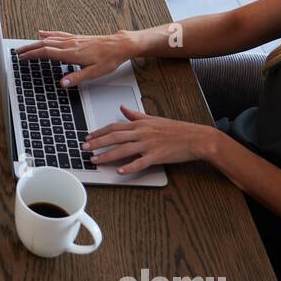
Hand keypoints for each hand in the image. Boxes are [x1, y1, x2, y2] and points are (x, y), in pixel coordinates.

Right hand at [15, 30, 135, 86]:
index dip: (32, 55)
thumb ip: (76, 77)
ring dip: (35, 42)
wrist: (119, 45)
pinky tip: (43, 33)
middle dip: (29, 48)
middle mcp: (70, 44)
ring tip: (25, 45)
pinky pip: (58, 35)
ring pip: (49, 39)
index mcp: (71, 54)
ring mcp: (73, 40)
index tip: (22, 58)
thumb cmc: (108, 59)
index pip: (46, 53)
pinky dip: (48, 34)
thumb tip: (62, 83)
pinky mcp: (77, 37)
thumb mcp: (94, 73)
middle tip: (17, 52)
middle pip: (44, 44)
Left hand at [82, 105, 219, 174]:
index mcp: (141, 124)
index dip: (99, 131)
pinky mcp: (157, 156)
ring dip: (107, 155)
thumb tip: (123, 108)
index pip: (115, 126)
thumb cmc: (176, 130)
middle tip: (83, 148)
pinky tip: (120, 172)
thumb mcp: (154, 119)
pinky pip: (141, 162)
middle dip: (97, 142)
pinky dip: (130, 167)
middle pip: (114, 136)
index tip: (88, 136)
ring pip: (123, 149)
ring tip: (95, 160)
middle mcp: (142, 132)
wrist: (196, 138)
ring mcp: (149, 144)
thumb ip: (136, 115)